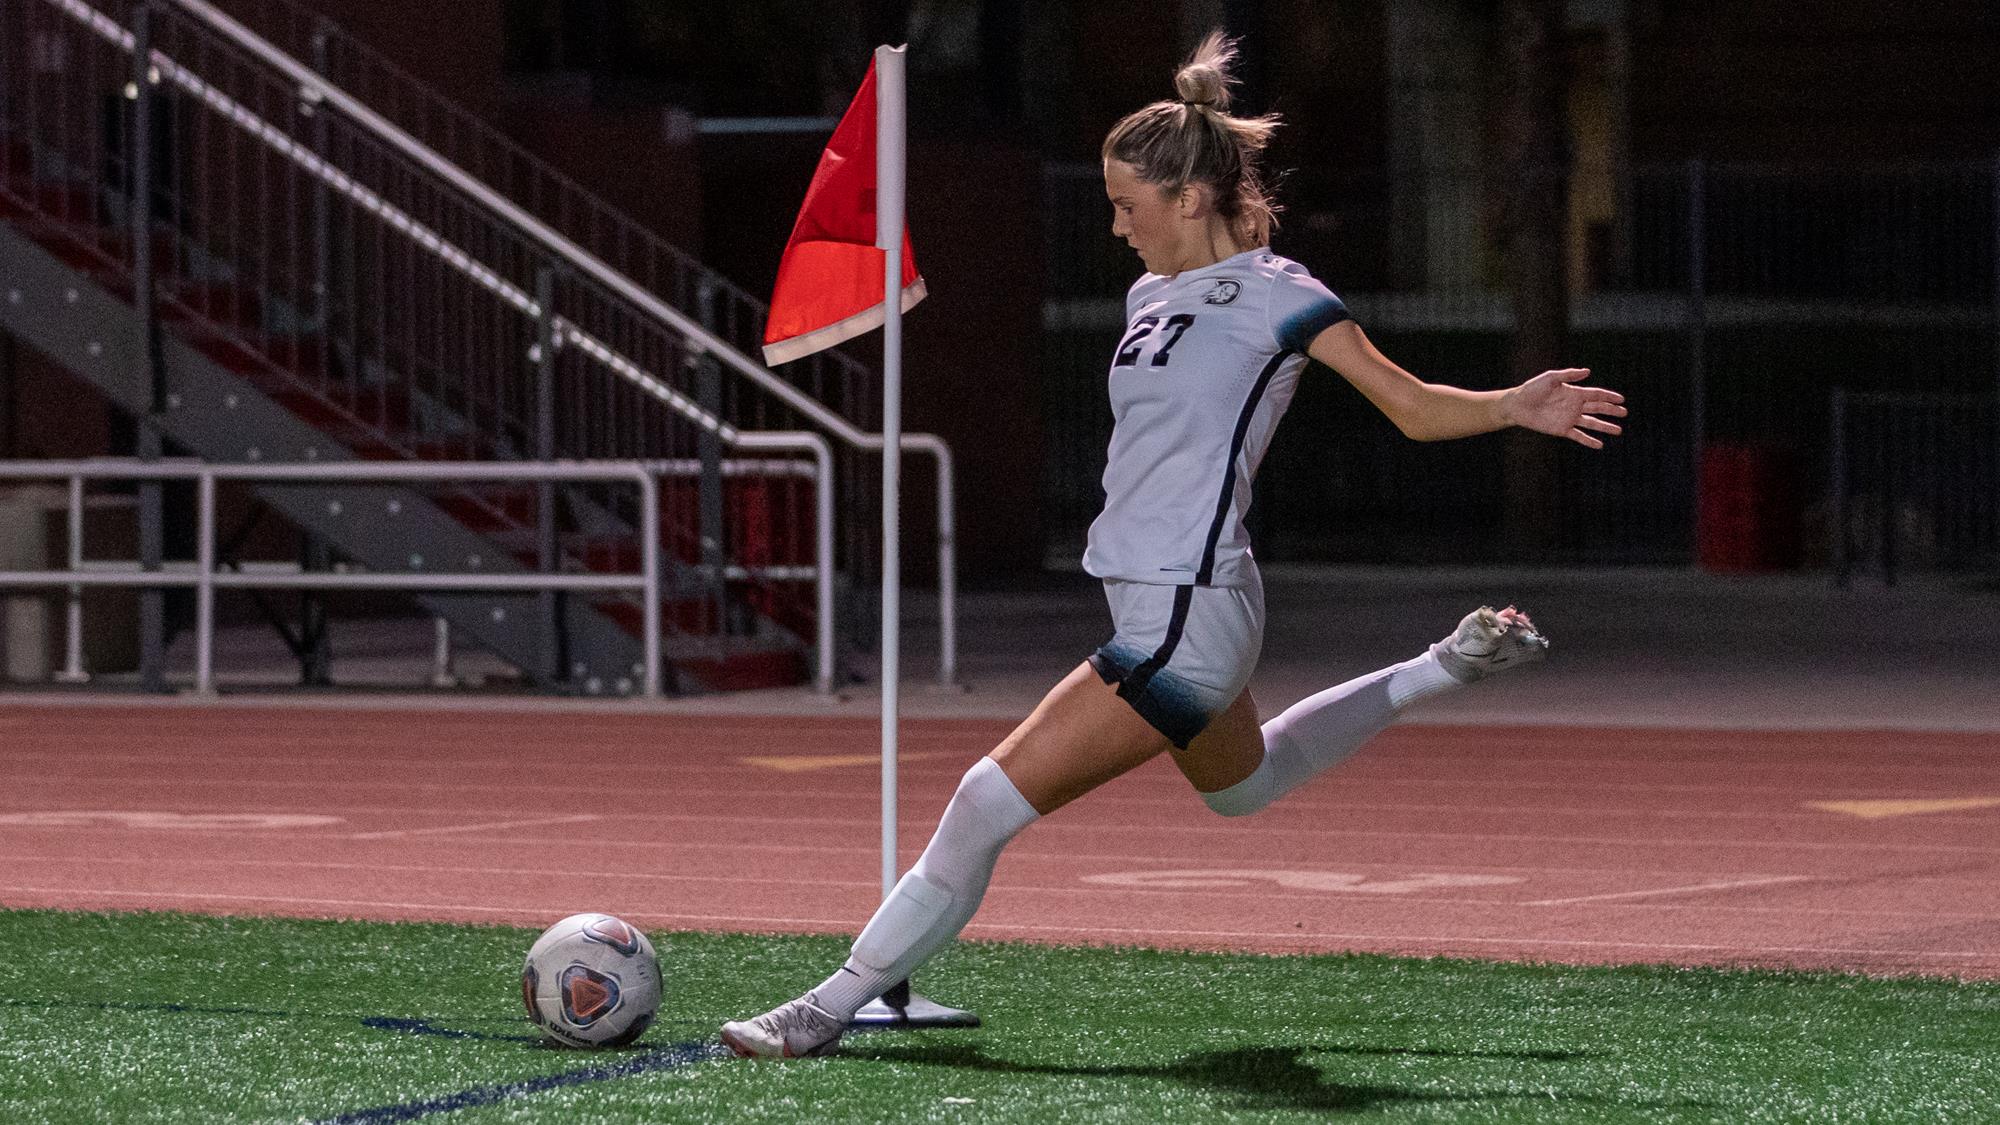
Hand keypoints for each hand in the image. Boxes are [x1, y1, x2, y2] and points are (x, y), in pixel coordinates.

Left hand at [1501, 368, 1626, 449]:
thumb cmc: (1532, 389)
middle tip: (1625, 413)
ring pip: (1592, 423)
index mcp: (1574, 392)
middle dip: (1611, 410)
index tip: (1622, 399)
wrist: (1518, 405)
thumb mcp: (1551, 378)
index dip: (1609, 396)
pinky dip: (1589, 441)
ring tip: (1619, 430)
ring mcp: (1569, 418)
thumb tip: (1588, 371)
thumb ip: (1569, 374)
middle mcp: (1574, 406)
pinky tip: (1600, 445)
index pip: (1596, 394)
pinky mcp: (1562, 429)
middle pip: (1598, 408)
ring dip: (1605, 427)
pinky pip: (1578, 436)